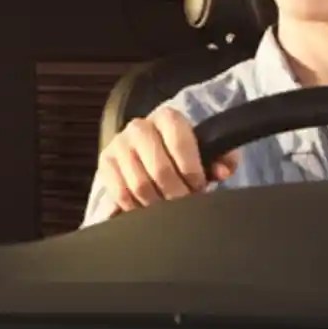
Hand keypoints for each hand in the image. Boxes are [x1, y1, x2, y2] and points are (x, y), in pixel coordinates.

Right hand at [86, 106, 238, 222]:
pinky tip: (147, 208)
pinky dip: (136, 207)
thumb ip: (220, 158)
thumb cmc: (179, 152)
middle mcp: (139, 127)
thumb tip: (222, 171)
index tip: (199, 185)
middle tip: (185, 204)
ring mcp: (119, 145)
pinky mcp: (105, 163)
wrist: (147, 149)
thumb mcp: (204, 150)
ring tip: (168, 209)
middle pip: (160, 169)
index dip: (192, 170)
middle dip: (176, 193)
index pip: (180, 142)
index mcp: (167, 118)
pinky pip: (120, 193)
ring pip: (139, 185)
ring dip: (157, 204)